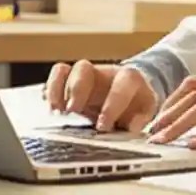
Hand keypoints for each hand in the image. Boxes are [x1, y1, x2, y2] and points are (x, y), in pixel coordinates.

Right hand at [44, 61, 158, 132]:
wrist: (131, 91)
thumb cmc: (137, 102)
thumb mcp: (146, 110)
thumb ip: (140, 118)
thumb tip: (131, 126)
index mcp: (127, 77)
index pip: (120, 85)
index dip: (112, 105)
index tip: (103, 126)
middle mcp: (102, 72)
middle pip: (83, 69)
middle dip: (76, 90)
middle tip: (71, 111)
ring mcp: (84, 76)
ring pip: (64, 70)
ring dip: (56, 90)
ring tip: (55, 111)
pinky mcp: (69, 82)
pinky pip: (54, 79)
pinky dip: (49, 92)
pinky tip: (50, 108)